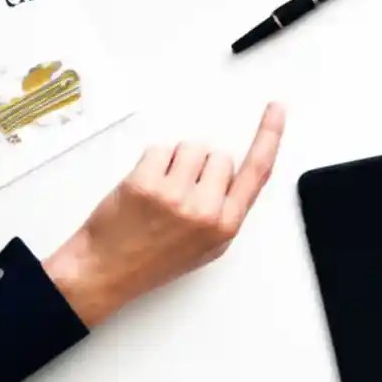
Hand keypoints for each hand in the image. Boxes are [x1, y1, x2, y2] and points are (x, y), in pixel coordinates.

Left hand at [44, 103, 285, 326]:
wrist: (105, 271)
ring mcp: (175, 195)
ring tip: (161, 192)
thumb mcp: (207, 246)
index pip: (258, 171)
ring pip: (190, 148)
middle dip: (203, 167)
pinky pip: (161, 149)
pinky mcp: (145, 183)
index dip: (270, 135)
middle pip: (219, 155)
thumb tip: (230, 171)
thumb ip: (226, 209)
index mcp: (225, 226)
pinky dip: (153, 162)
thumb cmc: (154, 259)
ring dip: (177, 162)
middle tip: (182, 193)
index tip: (277, 110)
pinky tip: (144, 188)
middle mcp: (205, 210)